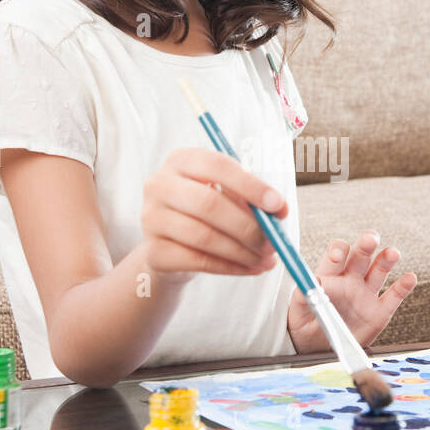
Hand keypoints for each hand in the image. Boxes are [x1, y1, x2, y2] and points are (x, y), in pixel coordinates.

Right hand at [140, 148, 285, 282]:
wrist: (172, 245)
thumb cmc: (206, 213)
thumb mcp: (226, 195)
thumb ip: (250, 198)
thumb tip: (278, 210)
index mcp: (181, 160)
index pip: (217, 166)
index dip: (251, 186)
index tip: (278, 205)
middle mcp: (159, 185)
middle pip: (208, 204)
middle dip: (248, 226)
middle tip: (273, 242)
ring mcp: (151, 219)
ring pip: (204, 237)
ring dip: (242, 252)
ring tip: (266, 259)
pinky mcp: (153, 252)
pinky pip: (198, 262)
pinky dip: (231, 268)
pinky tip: (250, 268)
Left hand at [287, 231, 416, 353]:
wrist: (317, 349)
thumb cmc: (306, 325)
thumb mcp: (298, 310)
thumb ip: (304, 294)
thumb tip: (311, 281)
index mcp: (329, 276)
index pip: (337, 254)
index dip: (339, 250)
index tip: (340, 256)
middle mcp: (350, 280)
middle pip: (361, 255)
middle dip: (366, 245)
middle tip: (371, 239)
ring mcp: (366, 294)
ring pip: (379, 270)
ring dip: (386, 259)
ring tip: (393, 253)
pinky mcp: (379, 311)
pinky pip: (394, 296)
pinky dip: (403, 286)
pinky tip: (410, 277)